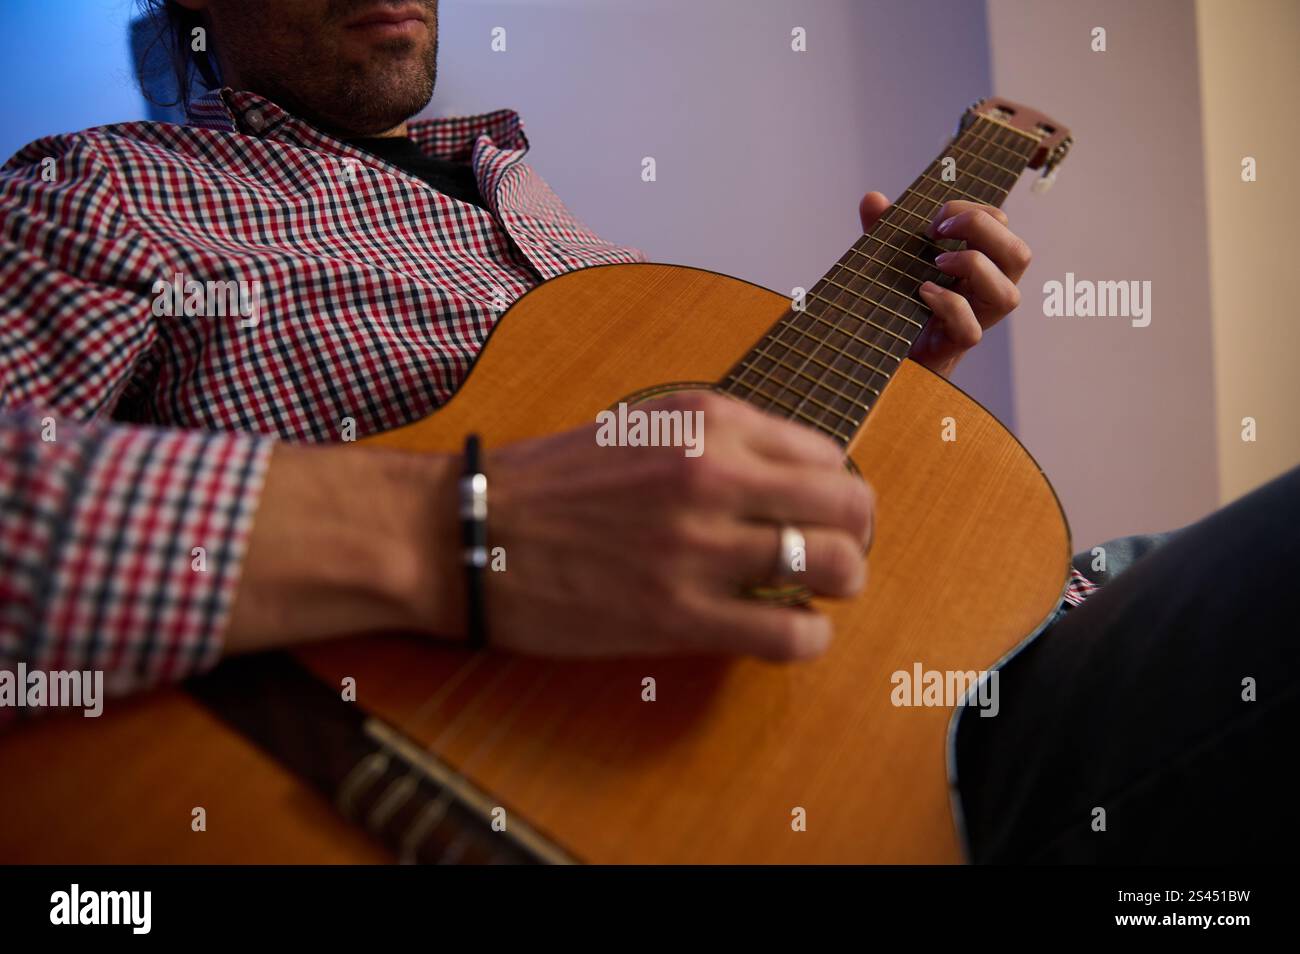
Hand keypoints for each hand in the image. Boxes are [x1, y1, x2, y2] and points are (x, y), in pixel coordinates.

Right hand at [478, 391, 873, 659]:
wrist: (467, 531)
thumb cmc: (548, 482)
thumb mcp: (641, 425)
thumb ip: (718, 441)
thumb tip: (791, 477)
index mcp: (706, 420)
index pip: (825, 450)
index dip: (833, 489)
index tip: (818, 513)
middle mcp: (713, 474)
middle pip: (848, 505)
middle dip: (855, 535)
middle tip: (836, 555)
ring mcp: (699, 546)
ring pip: (835, 568)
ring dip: (839, 586)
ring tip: (814, 595)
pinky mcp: (679, 615)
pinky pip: (791, 634)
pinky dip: (808, 639)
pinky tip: (789, 634)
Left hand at [858, 191, 1032, 377]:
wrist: (884, 351)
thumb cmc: (898, 299)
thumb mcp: (890, 257)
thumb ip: (884, 229)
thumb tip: (872, 198)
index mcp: (981, 263)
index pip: (1002, 226)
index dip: (973, 211)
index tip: (934, 220)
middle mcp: (986, 291)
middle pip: (1019, 254)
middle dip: (981, 228)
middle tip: (937, 232)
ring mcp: (976, 320)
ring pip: (1008, 295)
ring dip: (973, 267)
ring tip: (936, 263)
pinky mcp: (955, 345)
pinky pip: (971, 330)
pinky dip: (949, 306)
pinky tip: (924, 292)